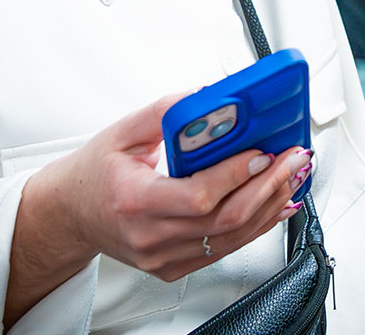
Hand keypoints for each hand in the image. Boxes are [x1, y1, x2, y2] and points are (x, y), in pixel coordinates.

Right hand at [33, 93, 311, 281]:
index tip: (262, 151)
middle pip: (224, 220)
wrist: (70, 214)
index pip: (197, 196)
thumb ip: (166, 112)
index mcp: (133, 201)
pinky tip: (276, 204)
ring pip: (231, 238)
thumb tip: (208, 96)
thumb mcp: (122, 132)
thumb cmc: (94, 174)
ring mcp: (162, 258)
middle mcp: (149, 237)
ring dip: (271, 205)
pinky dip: (256, 226)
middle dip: (268, 186)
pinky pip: (224, 250)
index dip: (236, 175)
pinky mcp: (173, 267)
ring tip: (294, 176)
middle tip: (293, 159)